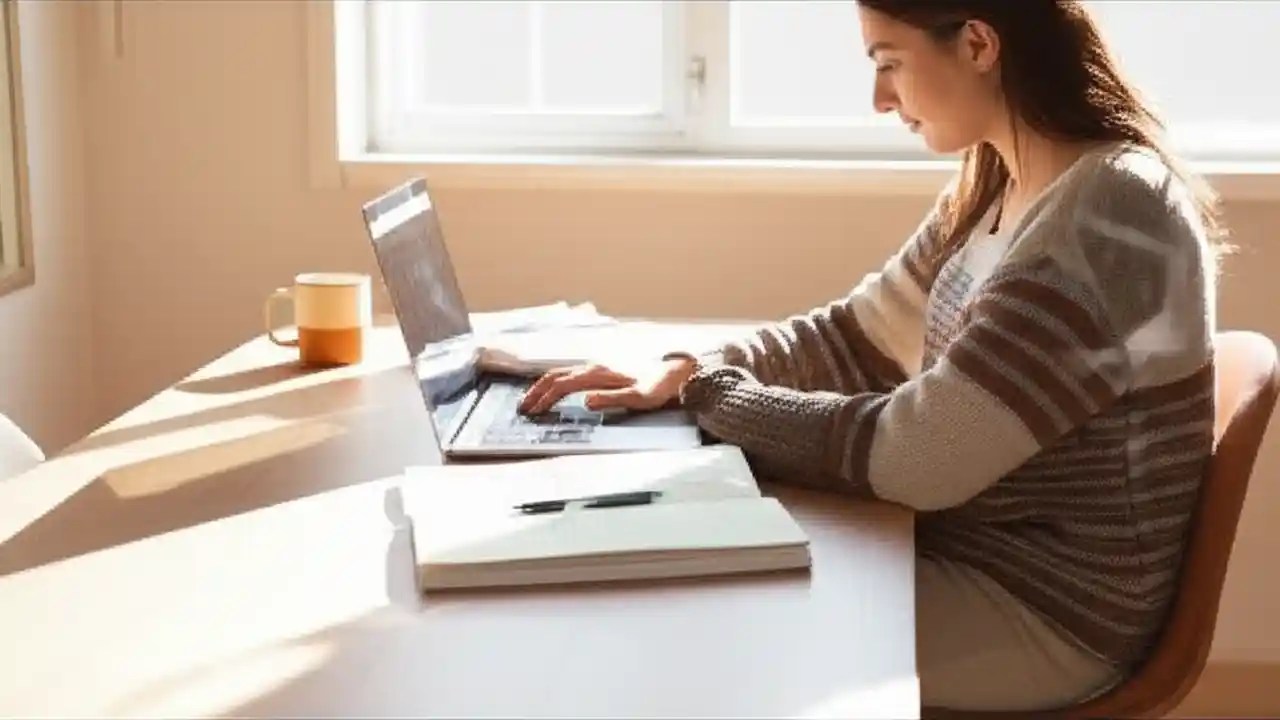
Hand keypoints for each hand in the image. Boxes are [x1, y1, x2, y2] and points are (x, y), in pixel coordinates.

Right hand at [518, 358, 697, 414]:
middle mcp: (594, 367)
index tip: (531, 412)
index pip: (562, 384)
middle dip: (536, 391)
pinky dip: (557, 382)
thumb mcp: (638, 398)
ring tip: (534, 400)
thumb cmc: (659, 386)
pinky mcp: (602, 370)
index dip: (544, 398)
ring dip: (545, 386)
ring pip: (562, 372)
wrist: (675, 371)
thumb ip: (611, 399)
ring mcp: (597, 366)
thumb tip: (586, 402)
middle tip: (523, 408)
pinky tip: (557, 391)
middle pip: (556, 376)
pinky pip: (572, 374)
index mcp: (598, 373)